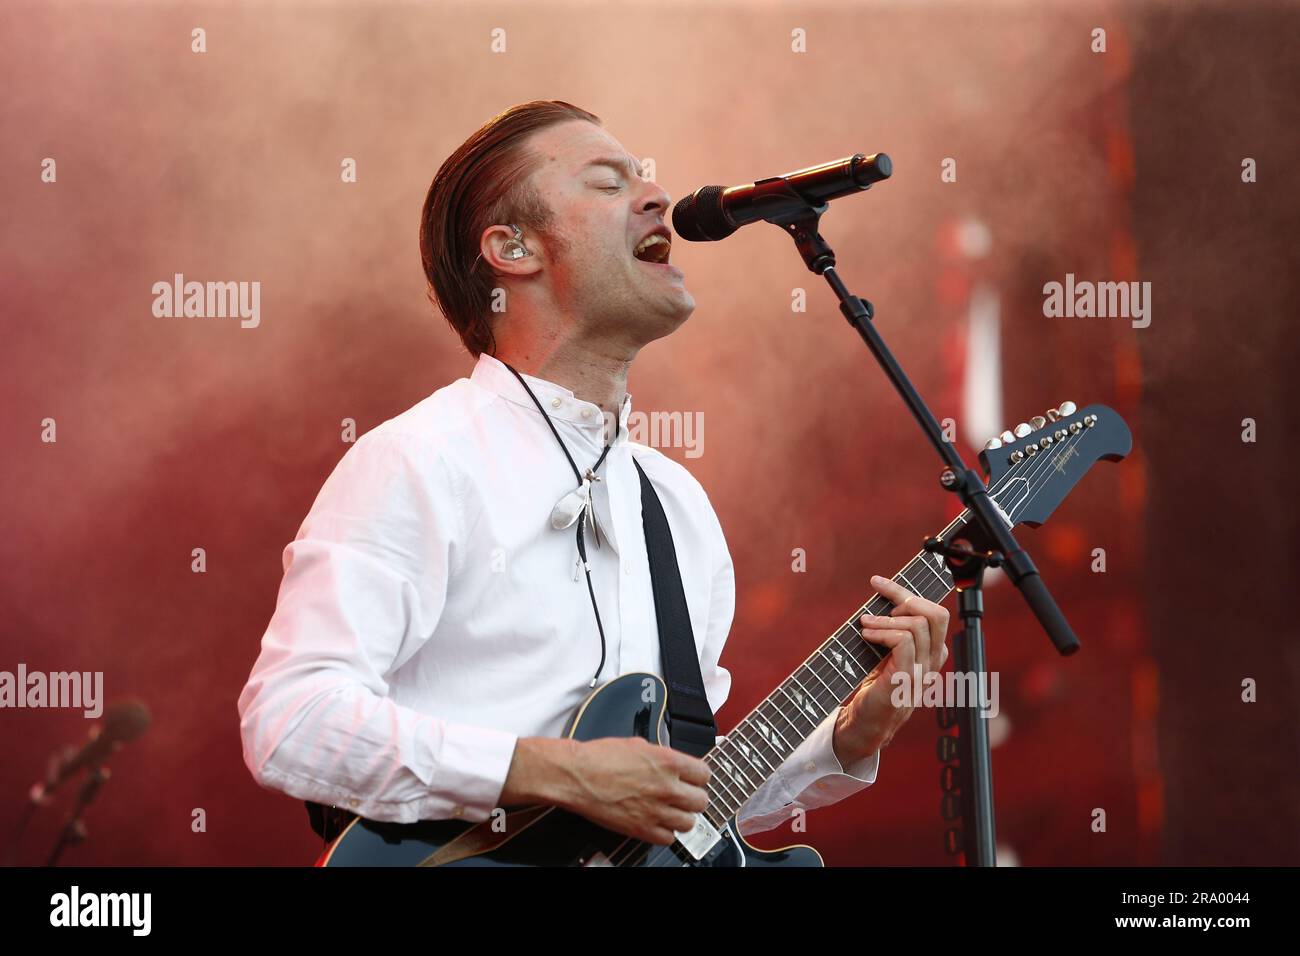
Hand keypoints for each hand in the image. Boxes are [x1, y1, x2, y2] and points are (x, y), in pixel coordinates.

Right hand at [557, 737, 711, 845]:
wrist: (577, 775)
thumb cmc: (600, 757)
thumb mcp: (639, 744)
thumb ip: (662, 757)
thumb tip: (673, 765)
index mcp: (668, 761)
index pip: (704, 774)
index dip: (698, 776)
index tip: (693, 779)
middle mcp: (667, 787)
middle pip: (701, 801)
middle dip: (693, 798)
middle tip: (683, 796)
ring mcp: (656, 810)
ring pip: (689, 823)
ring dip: (681, 817)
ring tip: (670, 811)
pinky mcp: (642, 829)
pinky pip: (668, 839)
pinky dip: (665, 833)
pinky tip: (657, 823)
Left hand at [832, 574, 950, 765]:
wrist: (865, 723)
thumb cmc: (874, 685)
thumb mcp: (887, 652)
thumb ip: (893, 629)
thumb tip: (883, 597)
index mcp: (932, 653)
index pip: (936, 614)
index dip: (908, 593)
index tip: (879, 583)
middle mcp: (932, 662)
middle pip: (937, 615)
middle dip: (904, 598)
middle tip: (879, 604)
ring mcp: (921, 672)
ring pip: (918, 626)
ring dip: (886, 619)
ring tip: (865, 624)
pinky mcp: (904, 680)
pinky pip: (904, 642)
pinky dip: (883, 632)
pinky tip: (867, 635)